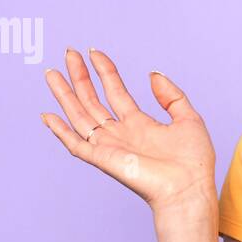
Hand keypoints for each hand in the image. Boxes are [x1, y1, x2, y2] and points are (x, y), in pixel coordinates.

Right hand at [40, 47, 218, 213]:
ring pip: (80, 116)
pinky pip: (77, 145)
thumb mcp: (188, 118)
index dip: (105, 71)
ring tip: (52, 73)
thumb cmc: (193, 163)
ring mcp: (110, 147)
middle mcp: (121, 135)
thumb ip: (171, 96)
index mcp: (139, 125)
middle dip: (80, 77)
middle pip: (93, 101)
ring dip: (65, 95)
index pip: (116, 92)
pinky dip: (61, 132)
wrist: (189, 189)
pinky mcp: (104, 160)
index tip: (94, 52)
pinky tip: (48, 115)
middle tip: (69, 53)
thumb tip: (152, 74)